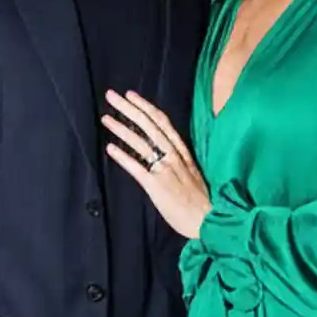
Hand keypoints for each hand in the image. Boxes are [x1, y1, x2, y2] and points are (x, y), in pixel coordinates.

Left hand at [101, 90, 210, 239]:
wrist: (210, 221)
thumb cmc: (202, 201)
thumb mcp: (192, 173)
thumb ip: (178, 160)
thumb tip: (162, 151)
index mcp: (183, 152)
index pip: (162, 122)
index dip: (145, 106)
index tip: (131, 95)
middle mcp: (174, 156)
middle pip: (149, 126)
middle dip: (129, 109)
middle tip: (111, 96)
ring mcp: (165, 170)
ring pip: (141, 142)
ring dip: (121, 128)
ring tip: (106, 118)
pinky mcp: (156, 185)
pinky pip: (137, 168)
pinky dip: (123, 156)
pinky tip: (110, 148)